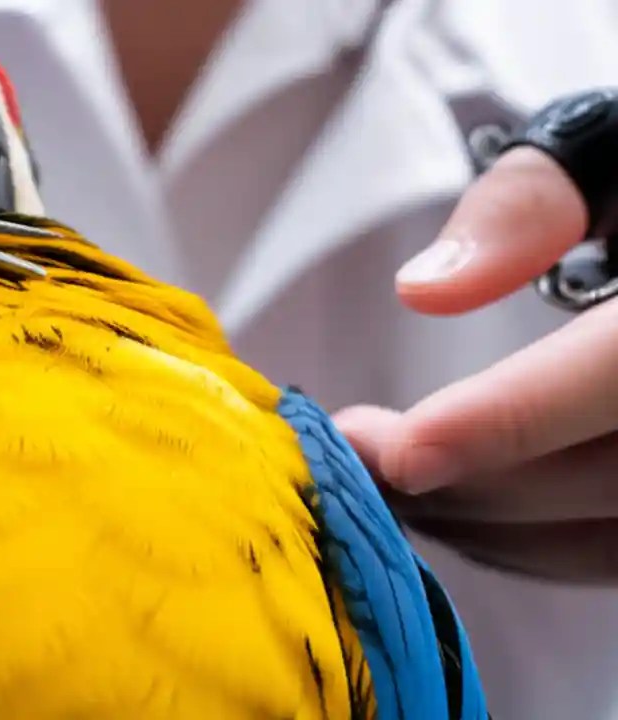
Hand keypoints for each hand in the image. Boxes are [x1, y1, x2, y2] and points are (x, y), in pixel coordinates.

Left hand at [335, 146, 617, 582]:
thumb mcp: (612, 146)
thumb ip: (526, 203)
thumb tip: (425, 290)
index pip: (617, 374)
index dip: (511, 420)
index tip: (401, 449)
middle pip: (598, 478)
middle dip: (460, 477)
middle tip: (344, 449)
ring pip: (598, 541)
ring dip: (480, 523)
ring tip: (375, 476)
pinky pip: (608, 553)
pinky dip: (524, 542)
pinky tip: (448, 502)